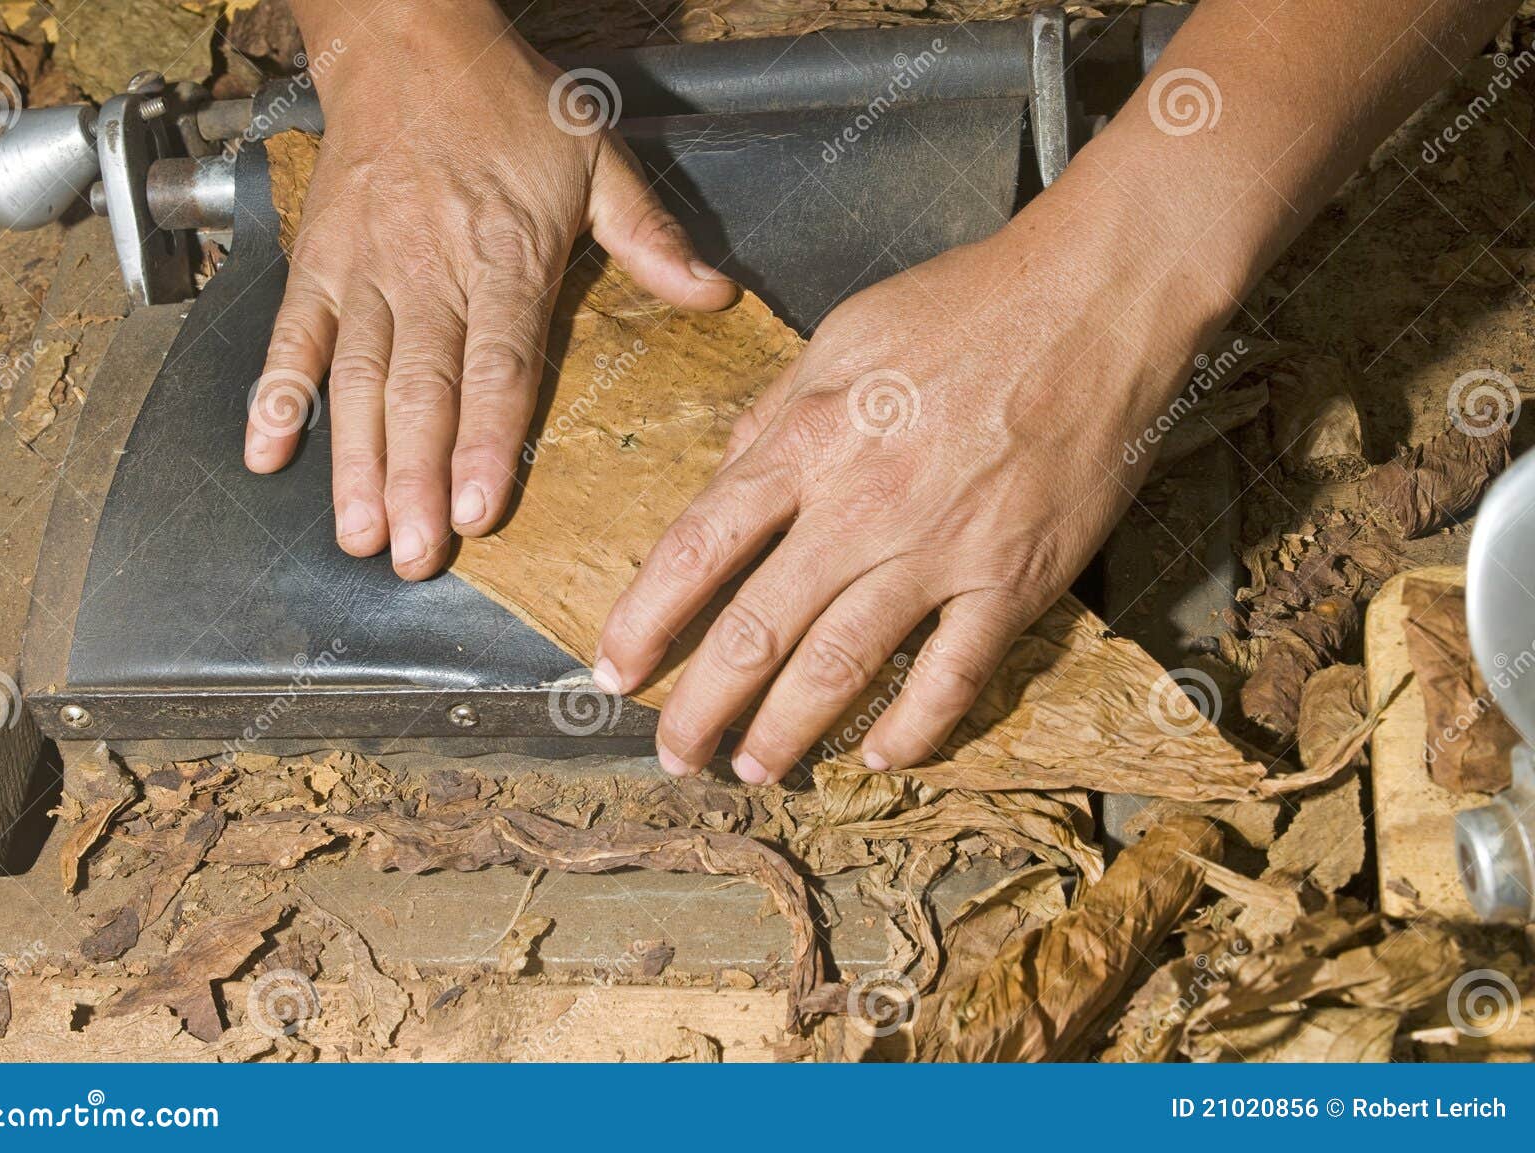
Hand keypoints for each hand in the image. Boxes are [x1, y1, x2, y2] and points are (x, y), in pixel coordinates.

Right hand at [246, 0, 735, 577]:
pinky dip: (275, 395)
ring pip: (359, 378)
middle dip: (414, 479)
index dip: (484, 440)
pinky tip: (265, 454)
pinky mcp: (319, 261)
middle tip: (414, 557)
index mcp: (506, 255)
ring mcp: (366, 269)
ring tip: (357, 534)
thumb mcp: (598, 155)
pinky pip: (293, 335)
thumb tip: (716, 297)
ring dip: (354, 461)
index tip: (475, 509)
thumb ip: (650, 237)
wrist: (407, 37)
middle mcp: (430, 270)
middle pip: (423, 389)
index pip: (498, 364)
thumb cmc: (508, 102)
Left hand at [593, 171, 1232, 783]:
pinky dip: (914, 728)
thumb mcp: (842, 336)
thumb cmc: (966, 306)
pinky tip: (878, 757)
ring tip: (753, 771)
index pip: (698, 549)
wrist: (1096, 300)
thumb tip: (724, 476)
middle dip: (702, 707)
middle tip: (674, 754)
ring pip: (841, 667)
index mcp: (807, 440)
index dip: (646, 620)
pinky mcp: (1013, 580)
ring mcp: (938, 550)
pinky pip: (953, 676)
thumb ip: (775, 414)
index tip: (614, 671)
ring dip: (786, 732)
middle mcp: (859, 507)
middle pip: (756, 630)